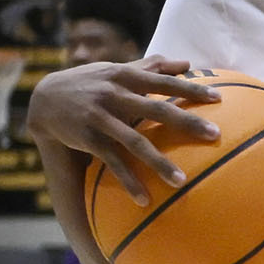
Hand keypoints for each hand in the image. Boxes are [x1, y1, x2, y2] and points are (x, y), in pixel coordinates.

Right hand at [27, 56, 220, 204]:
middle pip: (157, 109)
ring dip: (159, 163)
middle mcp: (115, 95)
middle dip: (187, 122)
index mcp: (125, 76)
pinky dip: (128, 181)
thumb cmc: (90, 82)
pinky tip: (144, 200)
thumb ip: (152, 67)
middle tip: (215, 135)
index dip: (191, 89)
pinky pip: (112, 163)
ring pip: (135, 142)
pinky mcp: (88, 139)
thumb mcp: (117, 70)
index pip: (164, 82)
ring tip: (182, 182)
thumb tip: (188, 64)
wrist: (44, 97)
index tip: (218, 98)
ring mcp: (101, 117)